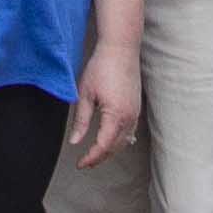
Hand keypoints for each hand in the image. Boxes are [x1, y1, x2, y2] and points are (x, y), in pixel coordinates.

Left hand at [70, 51, 144, 169]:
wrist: (121, 48)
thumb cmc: (102, 67)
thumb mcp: (85, 94)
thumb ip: (80, 120)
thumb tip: (75, 142)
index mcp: (116, 115)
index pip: (103, 146)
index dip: (91, 158)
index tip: (79, 164)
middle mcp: (129, 117)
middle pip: (115, 147)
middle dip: (100, 158)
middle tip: (84, 163)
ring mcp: (135, 112)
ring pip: (125, 141)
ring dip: (110, 150)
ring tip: (95, 155)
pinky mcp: (137, 107)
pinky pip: (130, 131)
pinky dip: (120, 140)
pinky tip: (111, 140)